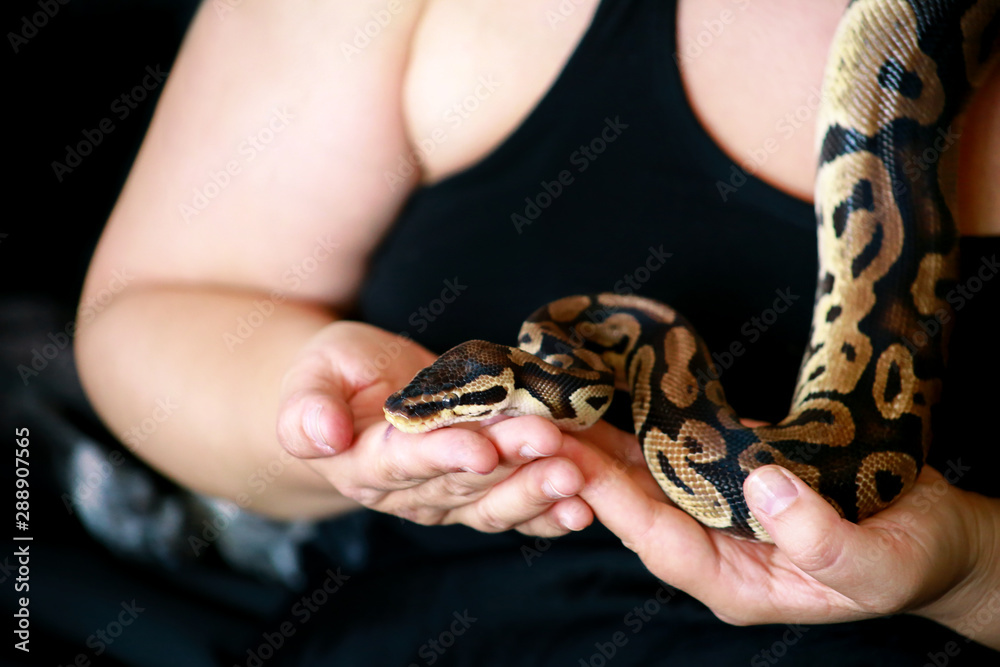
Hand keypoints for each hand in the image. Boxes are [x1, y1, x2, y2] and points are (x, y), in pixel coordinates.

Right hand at [276, 321, 592, 535]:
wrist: (359, 395)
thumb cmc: (337, 375)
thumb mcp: (311, 375)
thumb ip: (307, 407)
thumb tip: (321, 436)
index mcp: (363, 464)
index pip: (406, 462)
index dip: (444, 456)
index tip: (480, 448)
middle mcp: (407, 492)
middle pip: (462, 481)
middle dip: (509, 462)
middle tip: (550, 442)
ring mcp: (447, 499)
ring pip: (494, 503)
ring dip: (536, 490)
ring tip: (575, 474)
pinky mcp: (478, 495)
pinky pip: (515, 512)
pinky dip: (549, 513)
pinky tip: (582, 506)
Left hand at [566, 421, 999, 642]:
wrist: (934, 533)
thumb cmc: (913, 560)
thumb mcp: (879, 564)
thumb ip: (821, 538)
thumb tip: (762, 484)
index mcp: (737, 583)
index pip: (662, 543)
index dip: (617, 504)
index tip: (574, 465)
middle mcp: (717, 548)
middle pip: (639, 508)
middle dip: (589, 469)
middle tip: (541, 426)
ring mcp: (721, 511)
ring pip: (650, 477)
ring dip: (606, 443)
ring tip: (560, 405)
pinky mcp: (732, 475)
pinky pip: (678, 451)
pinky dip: (646, 426)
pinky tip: (613, 398)